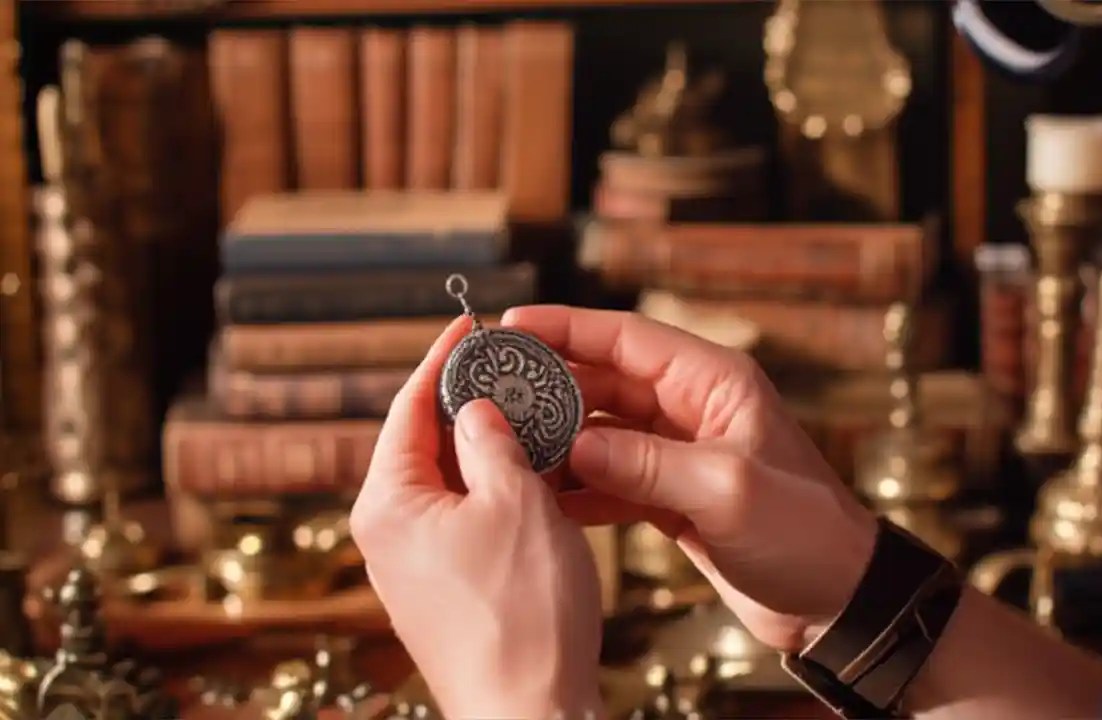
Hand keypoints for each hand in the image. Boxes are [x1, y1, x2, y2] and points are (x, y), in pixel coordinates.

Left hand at [351, 316, 604, 718]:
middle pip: (426, 444)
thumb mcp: (517, 501)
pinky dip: (497, 493)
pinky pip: (465, 521)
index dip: (441, 361)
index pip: (408, 408)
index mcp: (387, 502)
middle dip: (471, 405)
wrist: (531, 716)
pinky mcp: (445, 592)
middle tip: (515, 370)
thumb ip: (493, 440)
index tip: (468, 326)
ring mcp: (413, 568)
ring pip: (451, 484)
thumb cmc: (522, 614)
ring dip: (491, 450)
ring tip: (536, 420)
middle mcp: (387, 534)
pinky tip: (538, 482)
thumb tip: (478, 407)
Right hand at [503, 306, 877, 650]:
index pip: (628, 336)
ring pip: (603, 431)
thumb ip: (648, 463)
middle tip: (490, 393)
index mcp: (715, 382)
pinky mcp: (672, 497)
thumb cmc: (804, 533)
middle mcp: (694, 408)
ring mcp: (680, 453)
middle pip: (606, 380)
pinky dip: (580, 487)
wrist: (836, 600)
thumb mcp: (726, 489)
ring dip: (559, 440)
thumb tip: (575, 445)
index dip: (568, 328)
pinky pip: (612, 478)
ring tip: (505, 447)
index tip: (512, 325)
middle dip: (550, 386)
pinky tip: (544, 497)